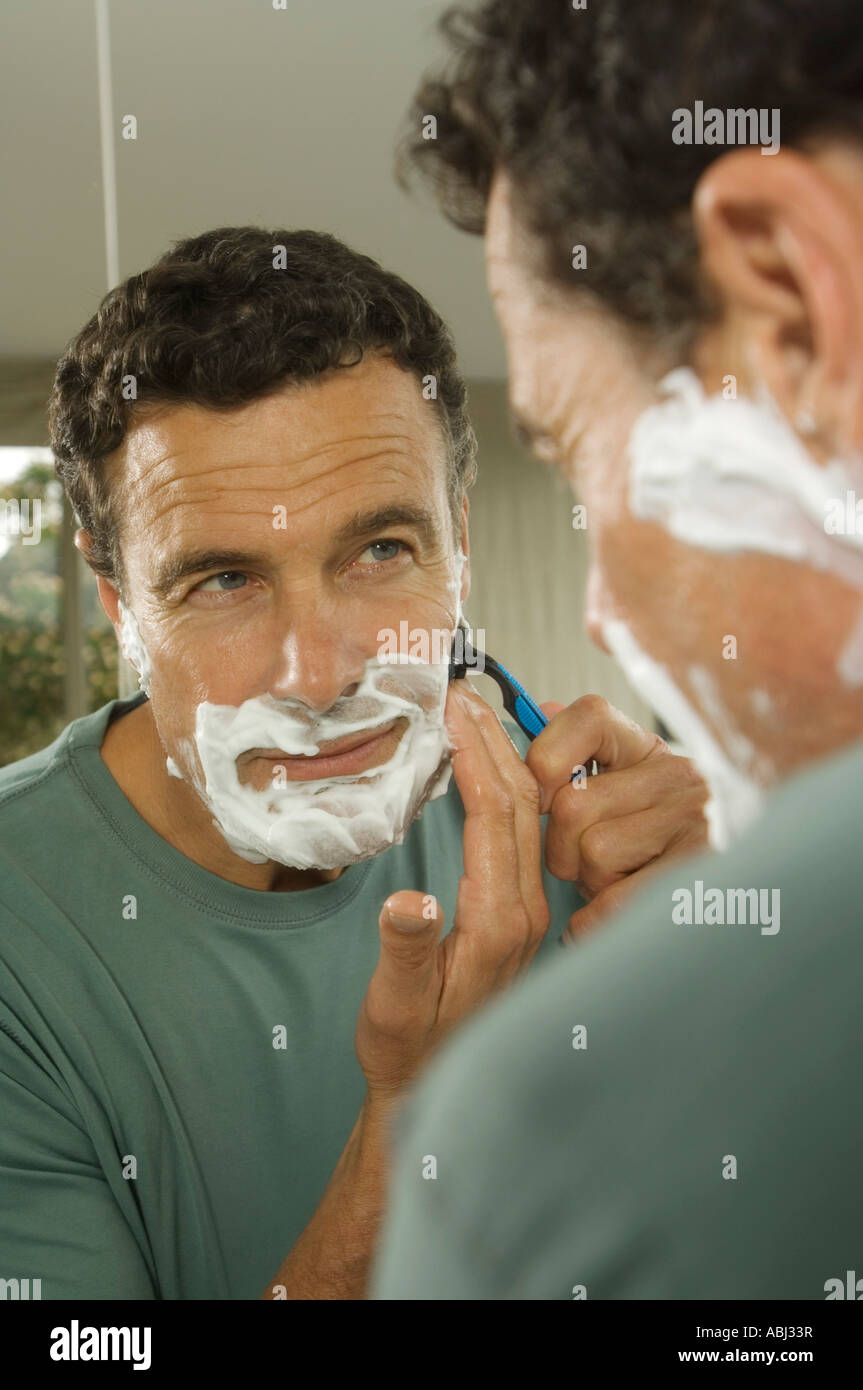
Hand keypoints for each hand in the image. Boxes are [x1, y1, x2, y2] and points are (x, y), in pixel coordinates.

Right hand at [355, 681, 549, 1108]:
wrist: (434, 1088)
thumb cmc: (409, 1047)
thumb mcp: (394, 1007)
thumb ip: (404, 953)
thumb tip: (408, 900)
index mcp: (495, 922)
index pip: (494, 817)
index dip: (476, 756)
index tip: (454, 708)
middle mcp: (521, 910)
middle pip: (518, 804)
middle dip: (494, 740)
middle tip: (463, 691)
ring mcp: (525, 910)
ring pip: (524, 816)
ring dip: (502, 759)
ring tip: (474, 714)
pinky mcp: (516, 914)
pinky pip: (518, 835)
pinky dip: (502, 790)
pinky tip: (484, 772)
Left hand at [526, 695, 709, 941]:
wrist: (747, 889)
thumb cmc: (662, 848)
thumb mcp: (629, 792)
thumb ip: (582, 754)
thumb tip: (544, 711)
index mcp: (650, 751)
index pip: (590, 717)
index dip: (548, 757)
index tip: (544, 798)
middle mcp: (679, 777)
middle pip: (573, 805)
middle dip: (562, 850)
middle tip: (587, 866)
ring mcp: (696, 823)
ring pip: (594, 852)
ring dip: (590, 885)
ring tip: (618, 886)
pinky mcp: (700, 875)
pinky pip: (615, 901)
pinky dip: (593, 922)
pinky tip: (604, 920)